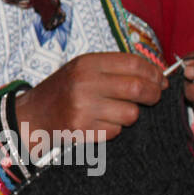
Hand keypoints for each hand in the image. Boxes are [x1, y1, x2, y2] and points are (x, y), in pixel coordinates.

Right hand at [15, 52, 166, 143]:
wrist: (32, 115)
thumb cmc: (63, 90)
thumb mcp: (83, 69)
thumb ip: (115, 69)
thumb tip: (158, 77)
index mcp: (87, 63)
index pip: (134, 64)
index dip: (154, 72)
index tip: (160, 80)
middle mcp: (84, 83)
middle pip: (138, 89)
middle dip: (153, 95)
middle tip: (153, 98)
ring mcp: (83, 108)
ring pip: (130, 114)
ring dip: (130, 115)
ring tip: (115, 111)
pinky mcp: (82, 130)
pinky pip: (115, 131)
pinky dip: (113, 129)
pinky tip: (99, 123)